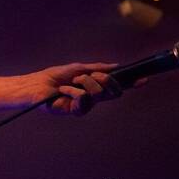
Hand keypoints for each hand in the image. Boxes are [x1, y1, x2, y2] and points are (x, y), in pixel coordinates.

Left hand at [30, 62, 145, 115]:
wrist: (35, 85)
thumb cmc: (53, 77)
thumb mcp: (78, 68)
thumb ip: (97, 68)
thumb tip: (116, 67)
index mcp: (94, 88)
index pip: (116, 88)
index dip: (130, 84)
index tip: (143, 79)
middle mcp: (92, 98)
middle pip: (113, 92)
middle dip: (106, 80)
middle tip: (93, 75)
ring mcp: (84, 106)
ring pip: (98, 94)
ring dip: (85, 82)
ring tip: (71, 81)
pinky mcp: (74, 111)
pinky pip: (83, 98)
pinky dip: (73, 90)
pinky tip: (63, 90)